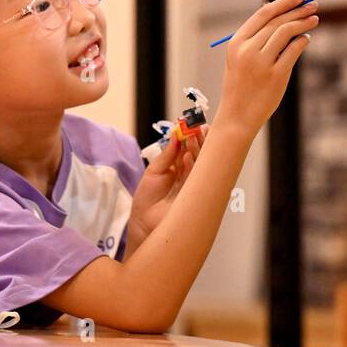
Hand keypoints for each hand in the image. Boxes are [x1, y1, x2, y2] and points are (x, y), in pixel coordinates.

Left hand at [126, 126, 204, 254]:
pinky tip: (188, 154)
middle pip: (199, 153)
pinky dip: (194, 164)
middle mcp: (190, 174)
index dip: (191, 136)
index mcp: (179, 168)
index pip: (189, 148)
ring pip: (202, 163)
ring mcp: (194, 184)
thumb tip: (175, 136)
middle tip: (197, 127)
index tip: (190, 124)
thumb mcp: (154, 171)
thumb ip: (166, 155)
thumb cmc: (147, 200)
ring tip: (193, 136)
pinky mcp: (196, 194)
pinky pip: (198, 176)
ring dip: (198, 148)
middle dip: (199, 139)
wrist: (144, 223)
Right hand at [213, 0, 316, 137]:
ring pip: (286, 33)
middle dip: (298, 10)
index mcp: (237, 43)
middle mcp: (248, 50)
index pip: (263, 14)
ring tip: (315, 19)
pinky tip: (307, 38)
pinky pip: (293, 51)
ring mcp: (262, 63)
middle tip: (314, 5)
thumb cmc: (241, 84)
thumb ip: (254, 35)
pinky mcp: (276, 76)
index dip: (284, 2)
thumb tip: (270, 6)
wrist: (238, 116)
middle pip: (277, 21)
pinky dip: (302, 41)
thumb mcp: (239, 57)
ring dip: (303, 23)